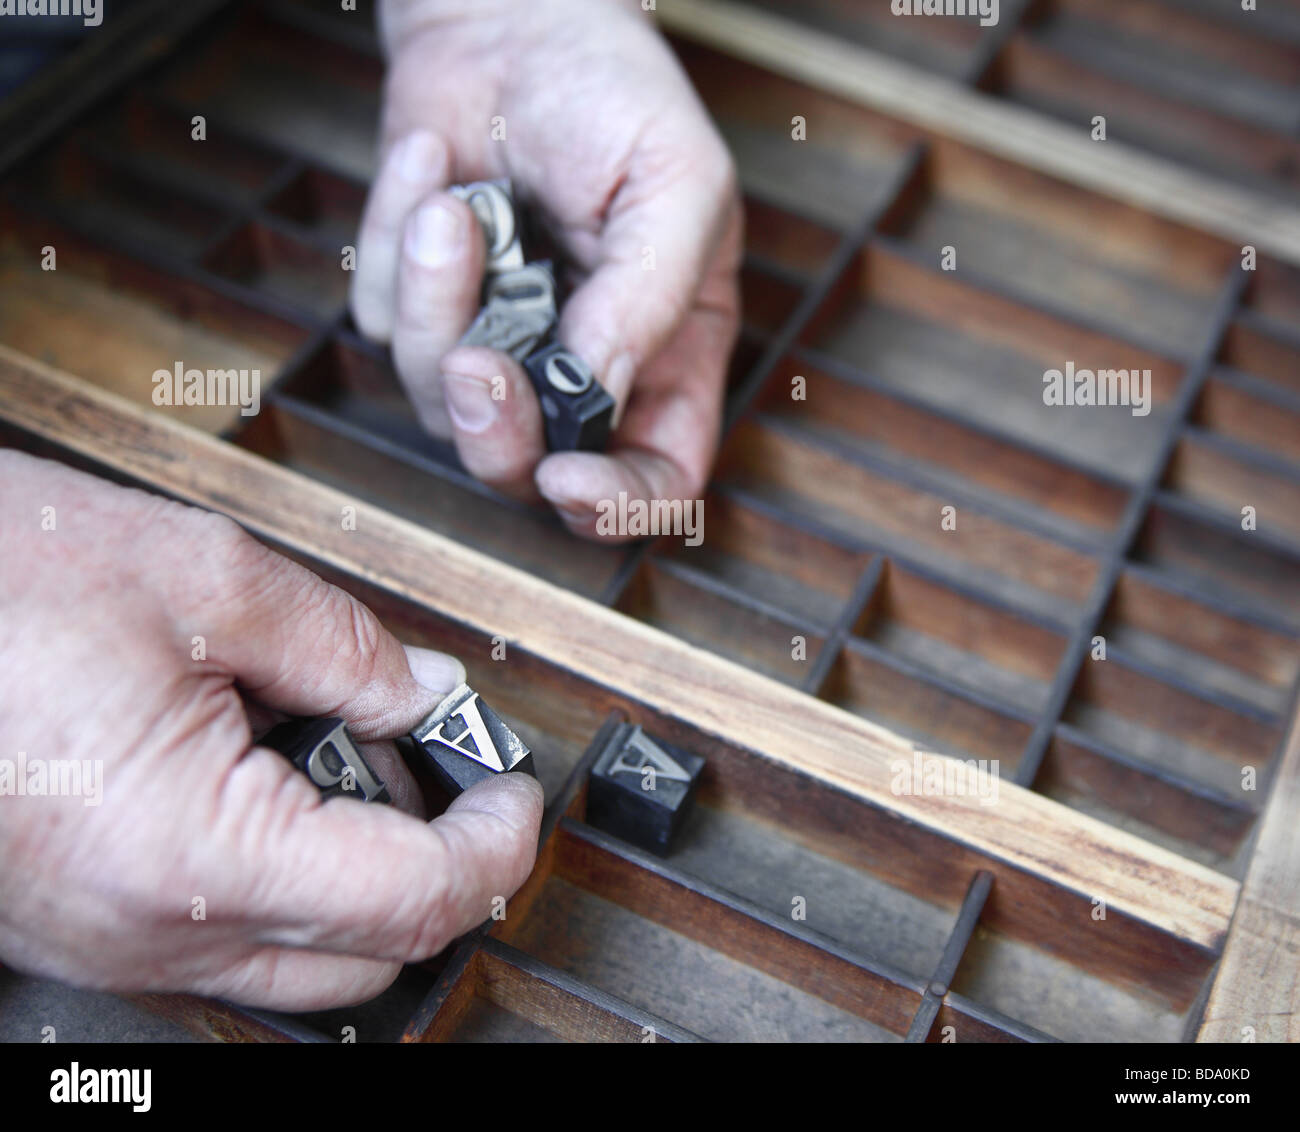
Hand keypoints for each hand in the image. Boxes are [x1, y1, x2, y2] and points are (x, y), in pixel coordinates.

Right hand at [0, 452, 541, 1008]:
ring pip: (302, 958)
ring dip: (365, 876)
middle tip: (450, 769)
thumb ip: (342, 645)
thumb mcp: (200, 578)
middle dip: (440, 865)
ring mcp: (110, 941)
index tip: (516, 791)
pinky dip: (289, 876)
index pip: (412, 899)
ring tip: (348, 756)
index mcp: (190, 852)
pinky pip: (226, 938)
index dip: (494, 844)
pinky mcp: (84, 924)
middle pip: (372, 953)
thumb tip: (420, 695)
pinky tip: (273, 778)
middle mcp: (146, 929)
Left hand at [351, 0, 742, 534]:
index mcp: (665, 357)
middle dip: (493, 428)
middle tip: (480, 360)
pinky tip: (433, 170)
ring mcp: (495, 343)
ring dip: (437, 303)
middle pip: (526, 468)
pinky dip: (396, 245)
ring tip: (456, 206)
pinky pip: (386, 321)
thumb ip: (651, 296)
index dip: (615, 505)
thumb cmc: (616, 96)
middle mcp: (578, 368)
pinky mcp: (423, 306)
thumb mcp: (677, 184)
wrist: (514, 19)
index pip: (655, 479)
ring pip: (439, 401)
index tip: (565, 477)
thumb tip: (594, 387)